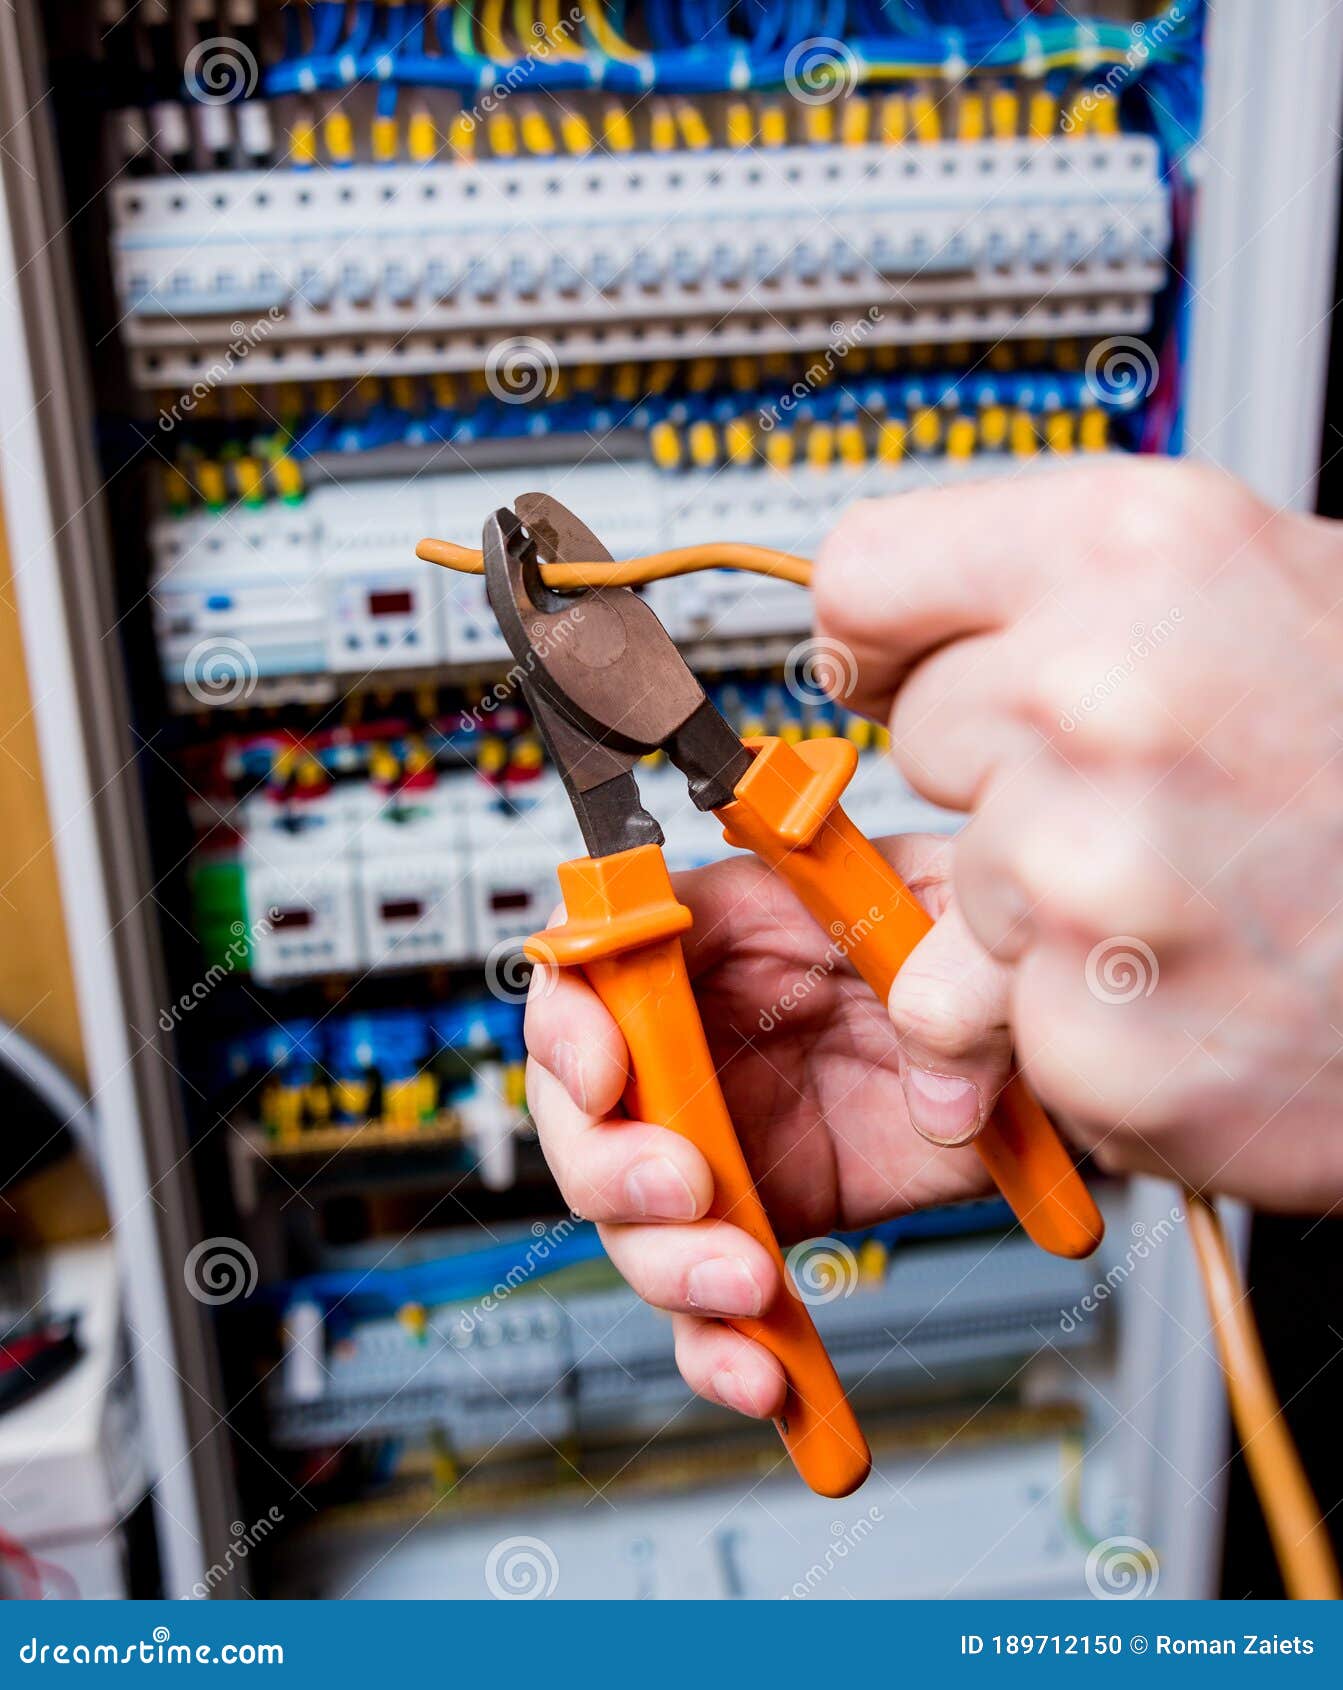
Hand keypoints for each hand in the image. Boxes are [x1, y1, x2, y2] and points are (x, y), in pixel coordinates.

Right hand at [525, 837, 1010, 1419]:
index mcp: (719, 935)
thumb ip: (939, 953)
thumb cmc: (974, 958)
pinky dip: (722, 1353)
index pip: (588, 960)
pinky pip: (707, 1306)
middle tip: (684, 1186)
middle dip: (608, 1159)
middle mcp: (693, 1040)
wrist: (1034, 1066)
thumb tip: (928, 1043)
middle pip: (577, 1106)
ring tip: (747, 1284)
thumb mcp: (957, 908)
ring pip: (628, 1220)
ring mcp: (715, 1141)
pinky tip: (763, 1378)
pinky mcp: (758, 1226)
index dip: (571, 1020)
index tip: (605, 1075)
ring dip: (667, 1264)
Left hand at [817, 457, 1342, 1209]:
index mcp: (1137, 550)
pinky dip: (1082, 1026)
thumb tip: (876, 645)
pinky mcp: (1108, 1043)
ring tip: (1193, 897)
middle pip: (915, 739)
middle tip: (1151, 791)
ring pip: (946, 896)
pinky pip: (1001, 1025)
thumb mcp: (1257, 587)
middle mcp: (1104, 700)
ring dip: (1038, 912)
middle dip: (1005, 772)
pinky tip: (1197, 989)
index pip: (862, 576)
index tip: (913, 663)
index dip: (888, 634)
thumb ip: (1057, 598)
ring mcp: (1098, 882)